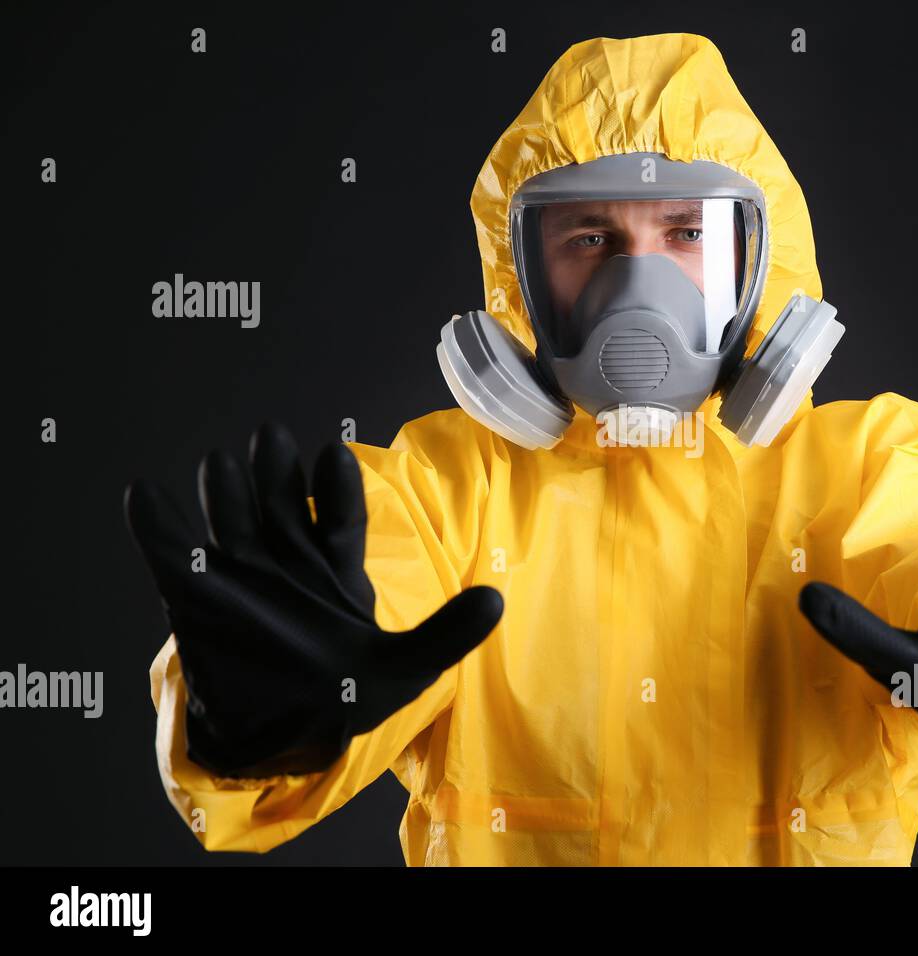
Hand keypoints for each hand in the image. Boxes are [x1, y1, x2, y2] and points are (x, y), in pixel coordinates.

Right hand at [125, 422, 502, 777]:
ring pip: (231, 518)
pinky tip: (144, 493)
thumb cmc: (345, 693)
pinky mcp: (195, 595)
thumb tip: (497, 601)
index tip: (334, 452)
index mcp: (337, 565)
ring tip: (222, 462)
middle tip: (270, 436)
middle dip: (275, 471)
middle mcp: (289, 558)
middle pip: (281, 503)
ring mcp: (241, 572)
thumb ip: (446, 635)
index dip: (336, 487)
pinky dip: (156, 525)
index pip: (340, 516)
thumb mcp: (406, 669)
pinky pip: (172, 553)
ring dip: (225, 491)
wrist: (281, 734)